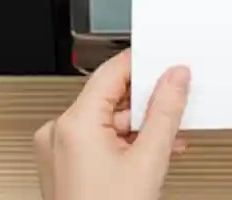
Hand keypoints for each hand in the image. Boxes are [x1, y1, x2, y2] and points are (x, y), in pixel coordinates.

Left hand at [34, 49, 190, 199]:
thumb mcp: (149, 160)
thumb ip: (165, 111)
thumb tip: (175, 78)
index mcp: (73, 123)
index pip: (112, 72)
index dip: (144, 65)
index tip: (168, 65)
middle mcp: (57, 132)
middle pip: (110, 97)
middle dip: (146, 104)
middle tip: (175, 111)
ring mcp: (56, 150)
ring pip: (105, 120)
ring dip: (137, 127)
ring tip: (166, 143)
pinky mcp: (61, 166)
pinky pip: (96, 140)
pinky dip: (122, 144)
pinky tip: (146, 155)